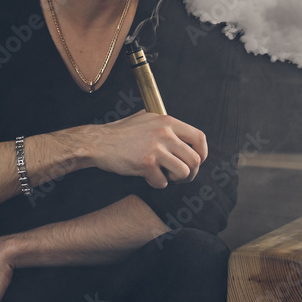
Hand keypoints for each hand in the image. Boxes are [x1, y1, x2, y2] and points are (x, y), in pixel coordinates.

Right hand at [82, 110, 206, 188]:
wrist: (98, 143)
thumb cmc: (120, 133)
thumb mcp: (145, 118)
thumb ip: (163, 124)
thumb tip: (182, 135)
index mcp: (167, 121)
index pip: (199, 137)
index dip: (203, 153)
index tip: (198, 161)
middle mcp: (165, 133)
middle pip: (194, 159)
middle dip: (191, 173)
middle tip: (181, 176)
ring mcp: (156, 148)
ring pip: (183, 172)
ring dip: (176, 179)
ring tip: (165, 176)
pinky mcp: (146, 163)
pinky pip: (163, 182)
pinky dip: (157, 183)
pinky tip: (148, 177)